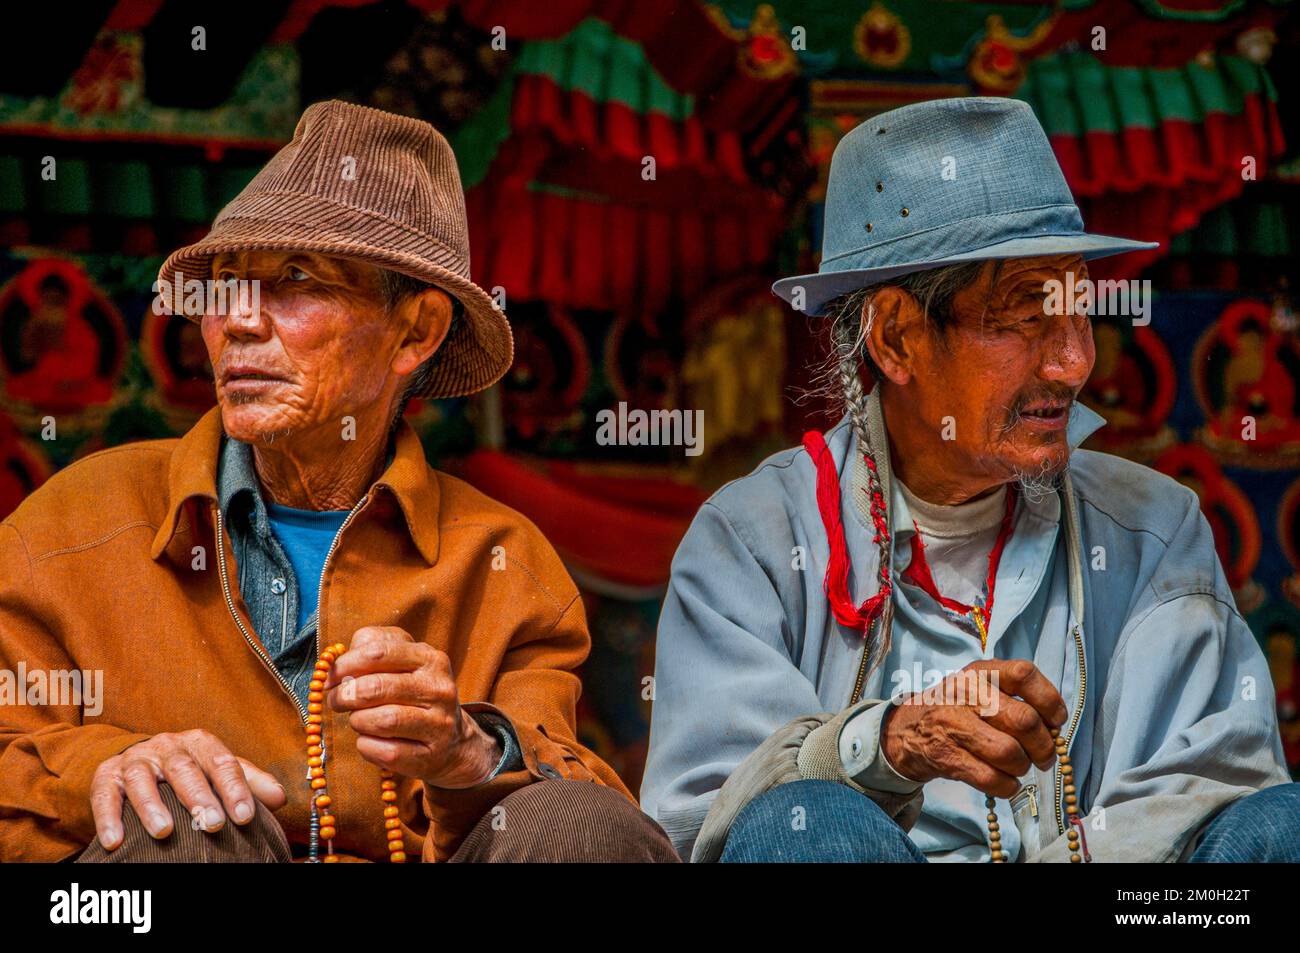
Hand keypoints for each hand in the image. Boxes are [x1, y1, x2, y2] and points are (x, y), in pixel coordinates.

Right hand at [90, 730, 286, 849]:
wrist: (141, 761)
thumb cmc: (191, 771)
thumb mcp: (219, 771)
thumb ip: (250, 782)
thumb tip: (280, 798)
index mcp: (200, 744)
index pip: (222, 762)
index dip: (236, 789)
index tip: (246, 816)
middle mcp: (168, 746)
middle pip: (184, 769)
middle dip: (199, 796)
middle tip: (212, 823)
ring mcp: (136, 760)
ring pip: (142, 779)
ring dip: (152, 806)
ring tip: (164, 832)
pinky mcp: (107, 776)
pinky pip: (105, 794)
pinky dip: (109, 817)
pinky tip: (115, 841)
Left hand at [325, 626, 501, 788]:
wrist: (452, 742)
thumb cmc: (414, 698)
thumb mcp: (403, 665)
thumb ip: (372, 653)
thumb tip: (338, 665)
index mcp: (430, 659)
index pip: (379, 652)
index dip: (345, 665)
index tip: (331, 678)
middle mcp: (438, 689)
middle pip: (377, 687)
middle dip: (346, 695)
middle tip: (336, 701)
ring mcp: (438, 724)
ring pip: (382, 720)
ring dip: (358, 721)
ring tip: (358, 720)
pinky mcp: (430, 756)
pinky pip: (385, 751)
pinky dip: (367, 746)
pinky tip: (369, 740)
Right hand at [881, 659, 1068, 797]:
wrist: (905, 730)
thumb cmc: (955, 709)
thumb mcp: (979, 688)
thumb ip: (1014, 698)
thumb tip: (1053, 729)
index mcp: (981, 673)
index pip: (1024, 674)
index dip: (1049, 700)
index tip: (1055, 720)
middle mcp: (967, 694)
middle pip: (1024, 720)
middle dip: (1043, 746)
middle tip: (1044, 756)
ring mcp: (954, 725)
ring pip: (1010, 753)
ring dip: (1023, 767)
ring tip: (1018, 767)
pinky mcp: (947, 756)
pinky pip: (992, 779)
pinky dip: (1007, 786)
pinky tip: (1005, 782)